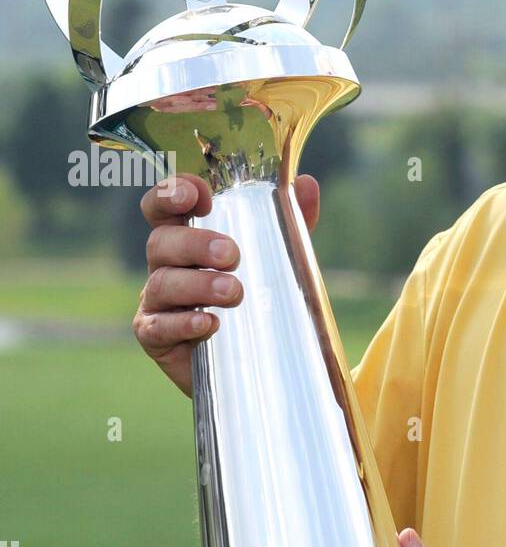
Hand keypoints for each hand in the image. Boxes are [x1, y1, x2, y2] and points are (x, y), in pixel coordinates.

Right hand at [132, 173, 319, 395]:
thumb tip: (307, 184)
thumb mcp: (276, 258)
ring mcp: (157, 302)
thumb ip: (289, 222)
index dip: (171, 193)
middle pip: (161, 242)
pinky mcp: (156, 337)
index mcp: (186, 237)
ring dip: (197, 284)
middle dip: (195, 244)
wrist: (252, 362)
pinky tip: (209, 323)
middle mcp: (165, 265)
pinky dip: (183, 323)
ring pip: (161, 283)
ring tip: (234, 292)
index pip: (163, 206)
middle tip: (232, 254)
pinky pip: (158, 327)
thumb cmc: (256, 299)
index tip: (199, 195)